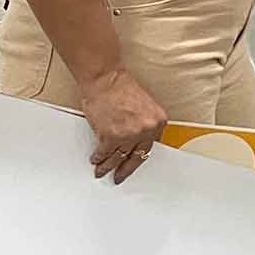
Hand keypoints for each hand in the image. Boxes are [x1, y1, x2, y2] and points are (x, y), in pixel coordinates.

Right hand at [77, 67, 166, 183]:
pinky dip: (98, 158)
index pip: (149, 146)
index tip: (134, 162)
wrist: (106, 79)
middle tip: (119, 176)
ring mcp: (128, 135)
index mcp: (158, 121)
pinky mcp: (110, 137)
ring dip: (108, 166)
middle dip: (126, 169)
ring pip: (117, 157)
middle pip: (135, 156)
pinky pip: (104, 153)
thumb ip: (144, 123)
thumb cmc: (121, 87)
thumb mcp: (144, 105)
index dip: (139, 156)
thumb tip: (135, 140)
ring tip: (102, 170)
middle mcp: (146, 130)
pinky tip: (95, 160)